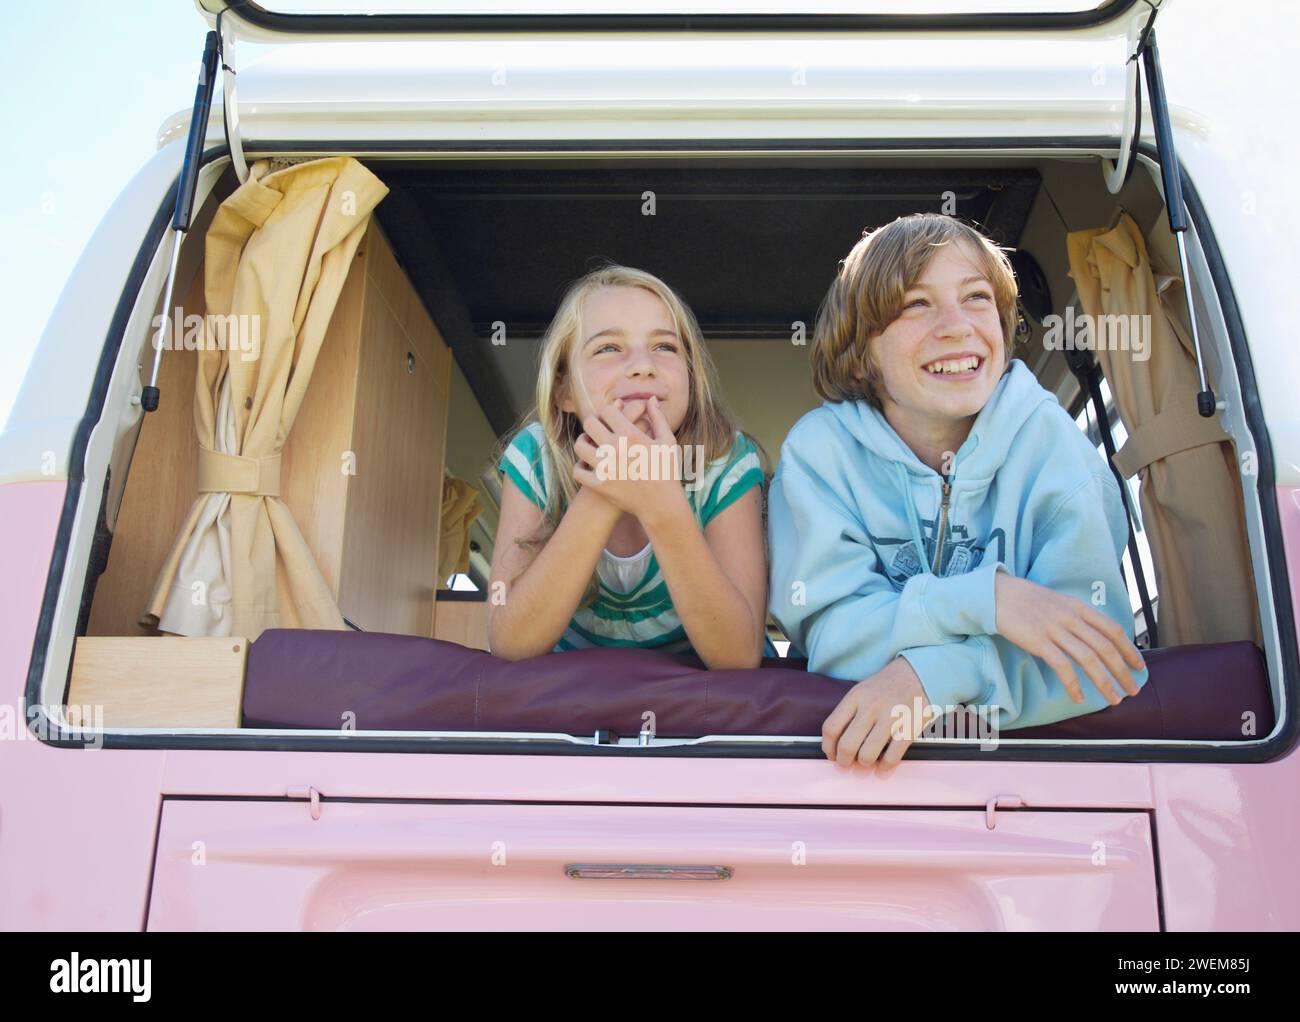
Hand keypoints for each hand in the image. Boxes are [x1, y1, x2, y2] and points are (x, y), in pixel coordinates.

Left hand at [573, 396, 687, 524]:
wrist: (662, 504)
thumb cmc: (667, 471)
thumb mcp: (667, 441)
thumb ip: (658, 418)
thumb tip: (650, 399)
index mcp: (631, 435)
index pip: (607, 411)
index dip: (608, 411)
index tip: (611, 417)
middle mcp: (615, 449)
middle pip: (589, 424)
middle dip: (593, 423)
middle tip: (597, 428)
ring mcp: (605, 467)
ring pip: (580, 445)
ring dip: (583, 442)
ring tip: (590, 444)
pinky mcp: (599, 485)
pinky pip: (578, 471)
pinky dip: (580, 466)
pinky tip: (587, 464)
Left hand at [821, 657, 931, 770]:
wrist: (919, 674)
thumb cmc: (887, 686)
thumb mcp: (862, 691)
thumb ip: (849, 713)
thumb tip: (837, 743)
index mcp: (856, 697)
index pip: (831, 727)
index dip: (828, 747)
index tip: (832, 755)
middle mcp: (871, 707)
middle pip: (847, 745)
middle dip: (844, 761)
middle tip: (847, 764)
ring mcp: (891, 718)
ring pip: (867, 755)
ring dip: (864, 764)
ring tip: (866, 762)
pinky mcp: (910, 728)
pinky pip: (892, 757)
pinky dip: (885, 766)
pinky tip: (883, 764)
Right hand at [994, 573, 1143, 705]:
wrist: (998, 594)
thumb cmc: (1028, 601)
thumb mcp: (1059, 603)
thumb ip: (1077, 618)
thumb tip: (1095, 638)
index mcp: (1079, 608)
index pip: (1112, 630)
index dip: (1129, 649)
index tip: (1140, 667)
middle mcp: (1071, 618)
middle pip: (1105, 647)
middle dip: (1123, 671)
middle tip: (1133, 690)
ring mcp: (1055, 629)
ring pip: (1088, 658)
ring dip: (1104, 681)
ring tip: (1113, 698)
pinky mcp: (1038, 641)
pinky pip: (1061, 665)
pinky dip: (1073, 683)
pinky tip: (1078, 697)